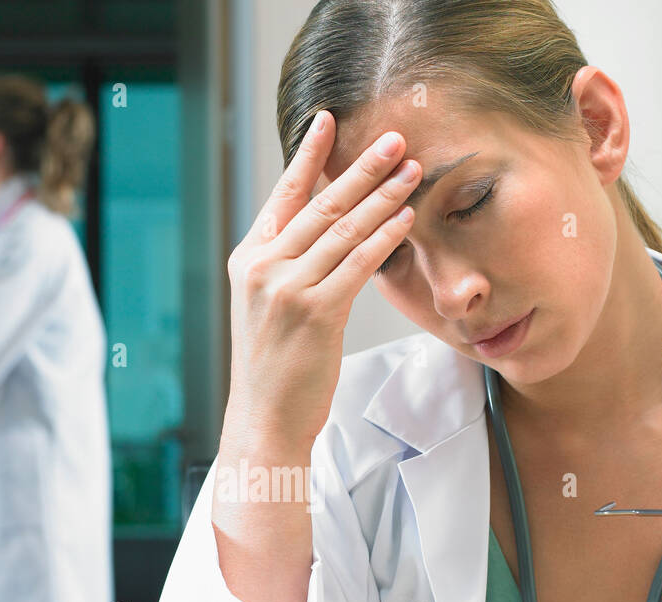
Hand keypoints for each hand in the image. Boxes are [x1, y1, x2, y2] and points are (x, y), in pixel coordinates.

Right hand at [223, 110, 420, 450]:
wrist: (265, 419)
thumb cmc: (274, 369)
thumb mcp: (268, 307)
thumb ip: (289, 266)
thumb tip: (326, 229)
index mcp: (250, 260)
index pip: (283, 195)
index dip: (308, 155)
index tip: (329, 121)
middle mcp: (264, 267)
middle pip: (321, 204)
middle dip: (362, 167)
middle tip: (395, 138)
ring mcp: (287, 288)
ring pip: (344, 230)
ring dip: (383, 197)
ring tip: (412, 171)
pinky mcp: (316, 312)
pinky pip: (358, 264)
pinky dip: (385, 238)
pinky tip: (405, 219)